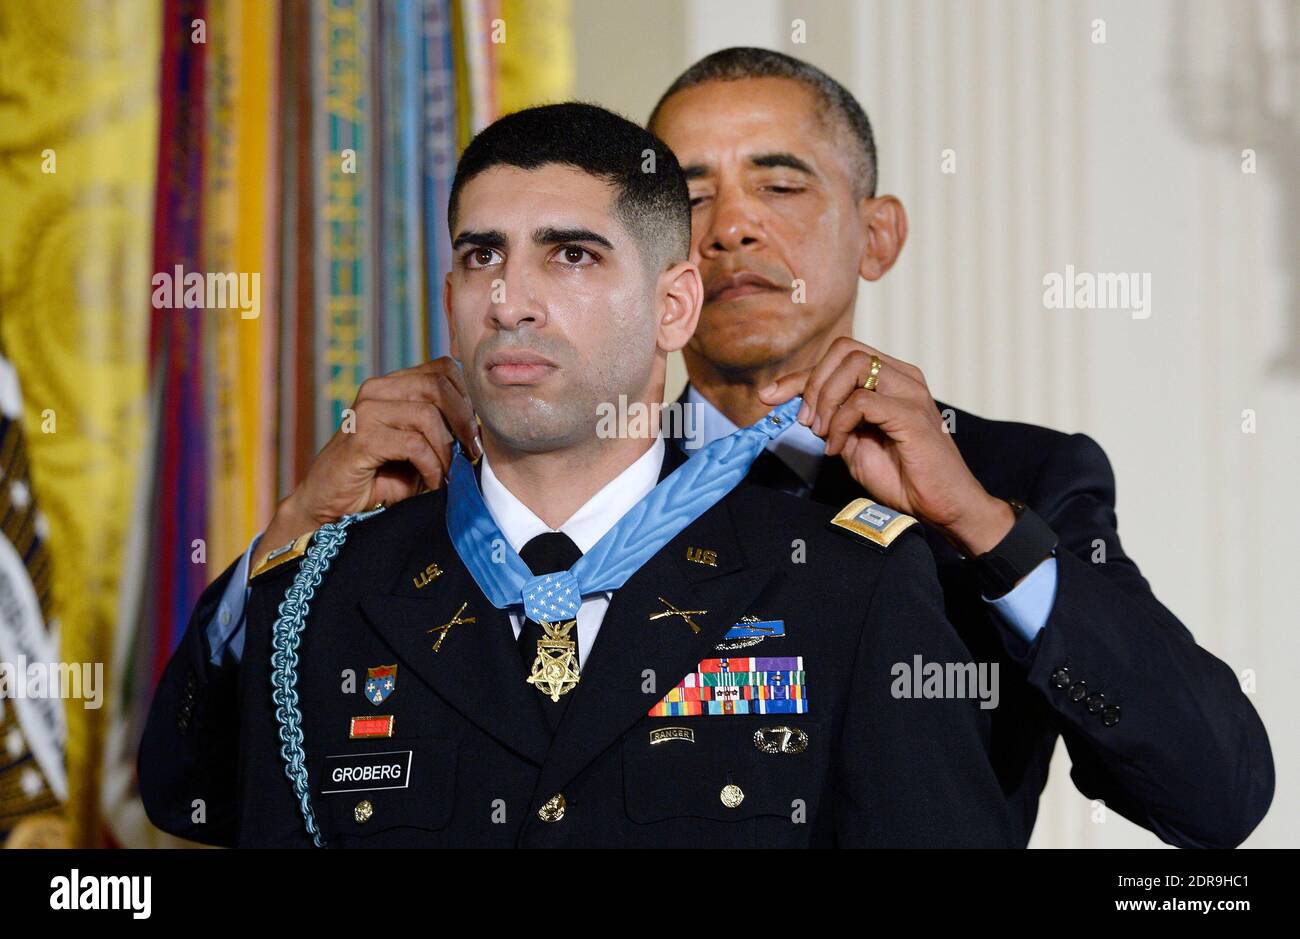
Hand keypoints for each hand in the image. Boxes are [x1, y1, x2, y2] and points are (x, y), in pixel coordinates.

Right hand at [252, 358, 477, 570]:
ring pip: (428, 415)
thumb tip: (482, 426)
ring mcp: (366, 411)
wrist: (331, 505)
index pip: (443, 368)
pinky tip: (432, 482)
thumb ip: (442, 427)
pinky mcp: (361, 438)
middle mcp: (378, 389)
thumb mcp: (419, 446)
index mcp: (393, 384)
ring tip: (447, 474)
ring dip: (446, 451)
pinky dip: (431, 467)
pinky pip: (413, 444)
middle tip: (470, 454)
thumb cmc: (380, 478)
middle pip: (439, 386)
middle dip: (463, 422)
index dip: (467, 398)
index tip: (474, 433)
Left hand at [758, 337, 1013, 555]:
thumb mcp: (854, 443)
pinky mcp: (912, 415)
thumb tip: (800, 408)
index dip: (799, 376)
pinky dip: (840, 423)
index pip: (838, 357)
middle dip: (811, 382)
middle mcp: (902, 377)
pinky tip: (838, 448)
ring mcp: (910, 392)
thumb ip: (832, 420)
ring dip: (826, 399)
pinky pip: (862, 401)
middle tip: (805, 422)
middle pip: (844, 350)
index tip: (769, 396)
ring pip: (853, 366)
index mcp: (890, 378)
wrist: (940, 507)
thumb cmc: (903, 477)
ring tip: (823, 434)